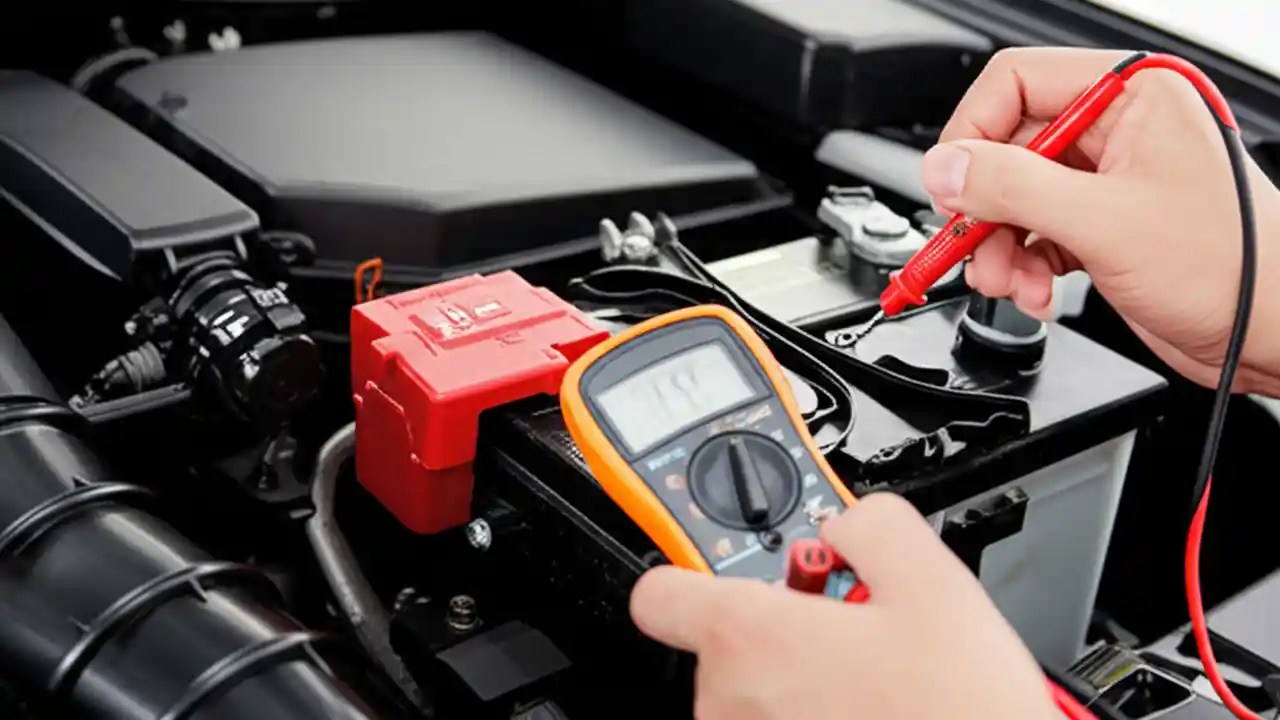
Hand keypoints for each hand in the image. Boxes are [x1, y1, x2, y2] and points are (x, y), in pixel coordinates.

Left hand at [629, 493, 1055, 719]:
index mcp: (749, 640)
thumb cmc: (960, 715)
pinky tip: (874, 713)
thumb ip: (874, 524)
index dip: (691, 571)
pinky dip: (813, 719)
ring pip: (755, 695)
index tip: (725, 570)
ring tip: (877, 686)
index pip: (659, 592)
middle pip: (726, 643)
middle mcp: (729, 704)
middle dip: (785, 629)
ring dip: (802, 683)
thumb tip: (850, 520)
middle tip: (852, 631)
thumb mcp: (935, 584)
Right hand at [921, 47, 1279, 393]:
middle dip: (983, 208)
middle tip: (967, 244)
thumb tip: (944, 168)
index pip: (1017, 84)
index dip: (973, 133)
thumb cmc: (1232, 267)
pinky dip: (1021, 267)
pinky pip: (1032, 235)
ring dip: (997, 247)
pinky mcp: (1100, 227)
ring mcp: (1106, 181)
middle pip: (1007, 149)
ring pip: (1012, 198)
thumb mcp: (1104, 221)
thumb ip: (1012, 188)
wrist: (1273, 334)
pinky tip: (1034, 292)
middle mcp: (1116, 131)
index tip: (951, 183)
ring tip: (1006, 281)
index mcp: (1131, 96)